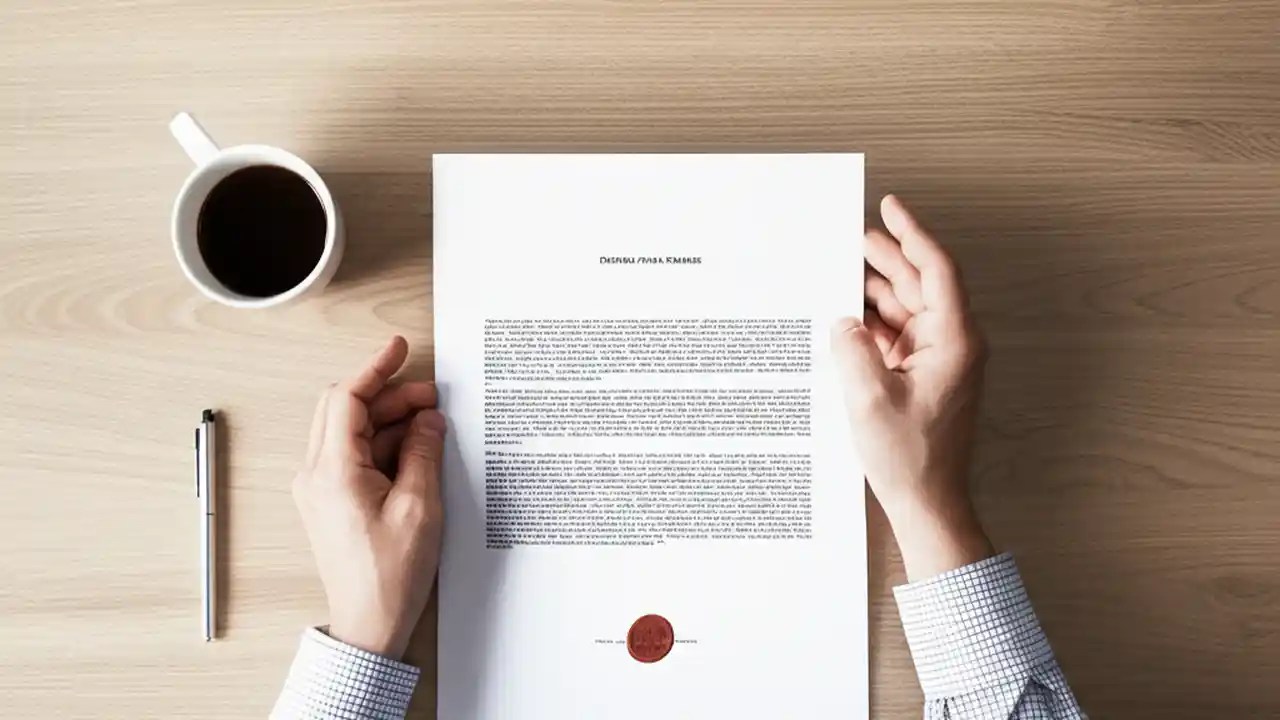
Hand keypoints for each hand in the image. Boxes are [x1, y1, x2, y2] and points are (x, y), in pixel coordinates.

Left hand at [292, 336, 446, 658]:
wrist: (368, 625)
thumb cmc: (389, 577)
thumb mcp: (420, 507)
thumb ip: (423, 453)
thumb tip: (428, 420)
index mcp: (333, 472)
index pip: (347, 399)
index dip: (376, 368)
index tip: (399, 349)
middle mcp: (316, 475)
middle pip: (345, 410)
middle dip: (388, 395)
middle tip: (430, 395)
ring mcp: (320, 488)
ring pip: (351, 432)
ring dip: (389, 421)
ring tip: (432, 426)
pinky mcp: (331, 501)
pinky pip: (354, 456)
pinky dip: (383, 445)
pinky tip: (416, 451)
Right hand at [831, 195, 992, 581]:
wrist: (929, 505)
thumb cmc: (910, 459)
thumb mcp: (868, 399)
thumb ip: (852, 350)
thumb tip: (844, 321)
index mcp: (953, 341)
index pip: (936, 270)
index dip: (912, 234)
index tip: (891, 207)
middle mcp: (952, 345)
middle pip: (920, 284)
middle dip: (888, 257)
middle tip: (852, 235)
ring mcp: (938, 361)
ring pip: (907, 309)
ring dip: (876, 291)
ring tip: (841, 271)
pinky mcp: (923, 378)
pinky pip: (898, 337)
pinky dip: (873, 324)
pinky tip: (845, 318)